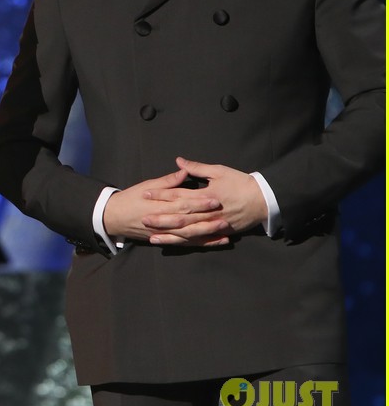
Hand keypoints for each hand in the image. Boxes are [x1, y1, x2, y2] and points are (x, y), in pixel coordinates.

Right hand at [103, 167, 230, 246]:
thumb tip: (184, 171)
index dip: (199, 203)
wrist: (113, 217)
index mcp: (159, 206)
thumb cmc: (129, 198)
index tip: (214, 199)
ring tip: (225, 230)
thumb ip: (167, 181)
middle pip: (188, 222)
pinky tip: (218, 241)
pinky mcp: (166, 240)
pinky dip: (203, 243)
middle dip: (207, 219)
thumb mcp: (146, 185)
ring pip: (189, 235)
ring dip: (208, 233)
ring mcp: (164, 233)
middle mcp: (163, 222)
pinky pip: (187, 244)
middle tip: (224, 215)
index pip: (182, 205)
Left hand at [140, 157, 266, 244]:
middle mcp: (207, 212)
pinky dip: (187, 242)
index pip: (178, 195)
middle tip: (143, 219)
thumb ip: (196, 168)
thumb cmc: (240, 182)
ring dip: (170, 235)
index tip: (146, 194)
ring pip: (188, 232)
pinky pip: (201, 240)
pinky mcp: (219, 232)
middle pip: (180, 217)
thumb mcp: (218, 171)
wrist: (263, 199)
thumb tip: (178, 161)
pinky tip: (175, 244)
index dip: (161, 194)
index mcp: (205, 195)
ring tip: (153, 237)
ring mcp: (213, 224)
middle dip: (161, 219)